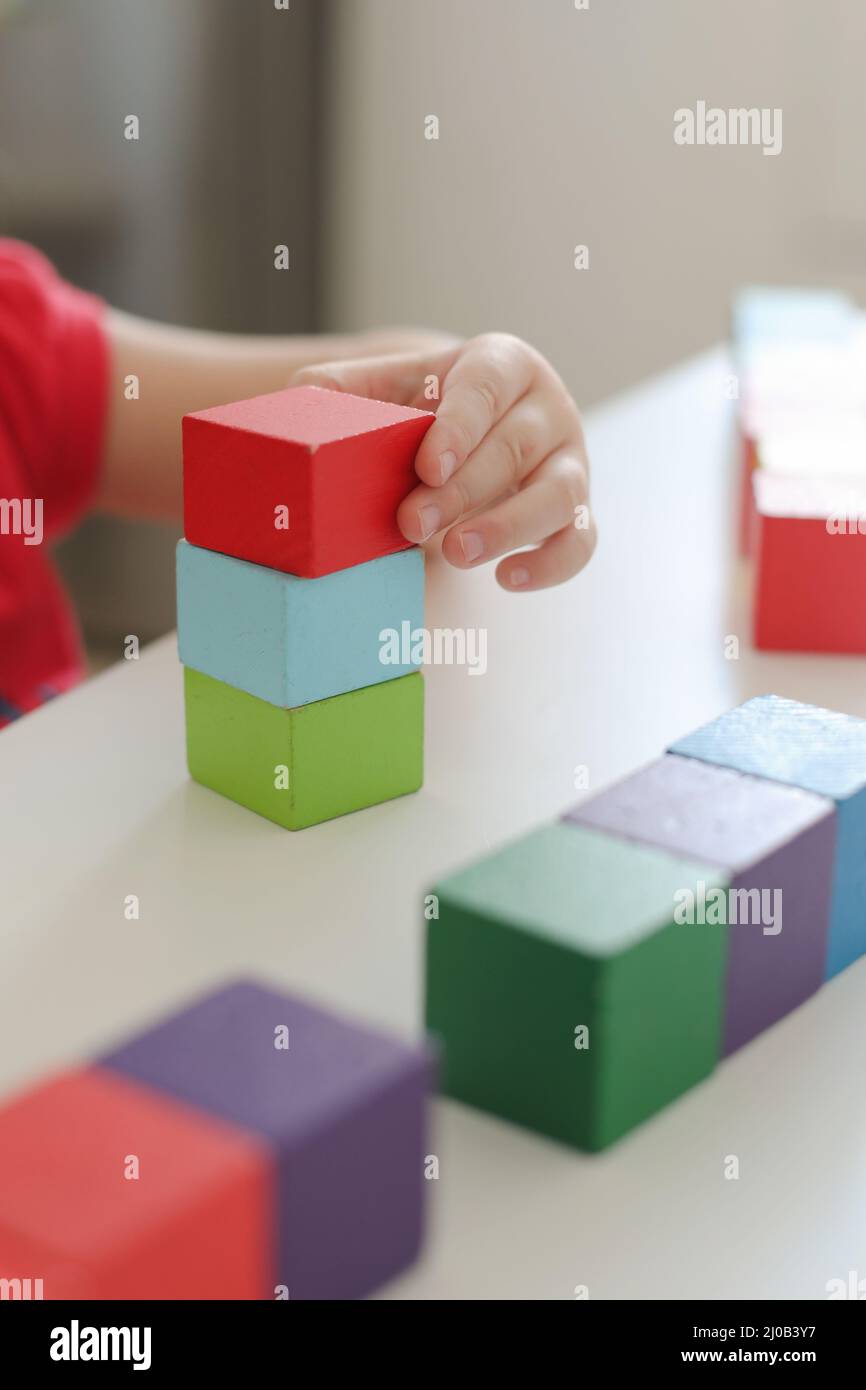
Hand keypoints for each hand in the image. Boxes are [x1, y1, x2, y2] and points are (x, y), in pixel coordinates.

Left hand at [292, 333, 595, 590]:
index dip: (459, 427)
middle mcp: (548, 408)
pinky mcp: (579, 507)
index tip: (427, 465)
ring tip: (456, 554)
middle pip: (513, 449)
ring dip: (509, 527)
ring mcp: (572, 459)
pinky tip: (507, 580)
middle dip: (462, 490)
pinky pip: (581, 540)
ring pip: (559, 495)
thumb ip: (350, 387)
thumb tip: (303, 399)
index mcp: (503, 363)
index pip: (486, 388)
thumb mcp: (393, 384)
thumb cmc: (431, 404)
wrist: (481, 424)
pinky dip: (551, 564)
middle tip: (410, 524)